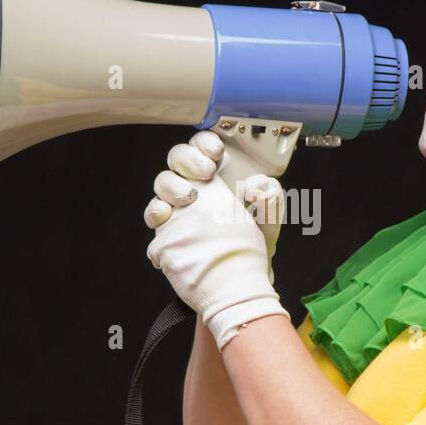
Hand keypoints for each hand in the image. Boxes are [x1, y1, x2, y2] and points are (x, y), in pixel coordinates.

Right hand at [144, 131, 289, 348]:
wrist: (241, 281)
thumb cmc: (256, 243)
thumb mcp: (271, 216)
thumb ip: (270, 194)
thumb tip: (255, 185)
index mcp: (218, 177)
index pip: (203, 148)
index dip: (205, 143)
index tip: (217, 153)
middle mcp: (195, 187)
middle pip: (177, 159)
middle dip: (188, 160)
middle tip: (205, 173)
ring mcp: (179, 208)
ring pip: (163, 183)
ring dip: (173, 185)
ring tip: (189, 199)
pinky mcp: (169, 229)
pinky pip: (154, 213)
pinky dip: (157, 212)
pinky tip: (167, 216)